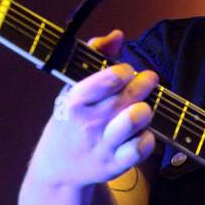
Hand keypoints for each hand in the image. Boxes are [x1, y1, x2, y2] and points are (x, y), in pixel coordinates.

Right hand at [28, 29, 158, 188]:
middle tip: (148, 80)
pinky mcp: (115, 164)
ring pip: (136, 119)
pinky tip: (143, 133)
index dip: (125, 71)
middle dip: (144, 84)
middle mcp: (89, 123)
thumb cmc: (69, 122)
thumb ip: (94, 58)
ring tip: (143, 107)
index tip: (126, 72)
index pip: (109, 78)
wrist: (56, 168)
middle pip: (128, 96)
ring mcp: (103, 145)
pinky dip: (148, 138)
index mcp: (75, 101)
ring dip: (146, 110)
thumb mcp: (72, 89)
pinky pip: (142, 147)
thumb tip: (116, 36)